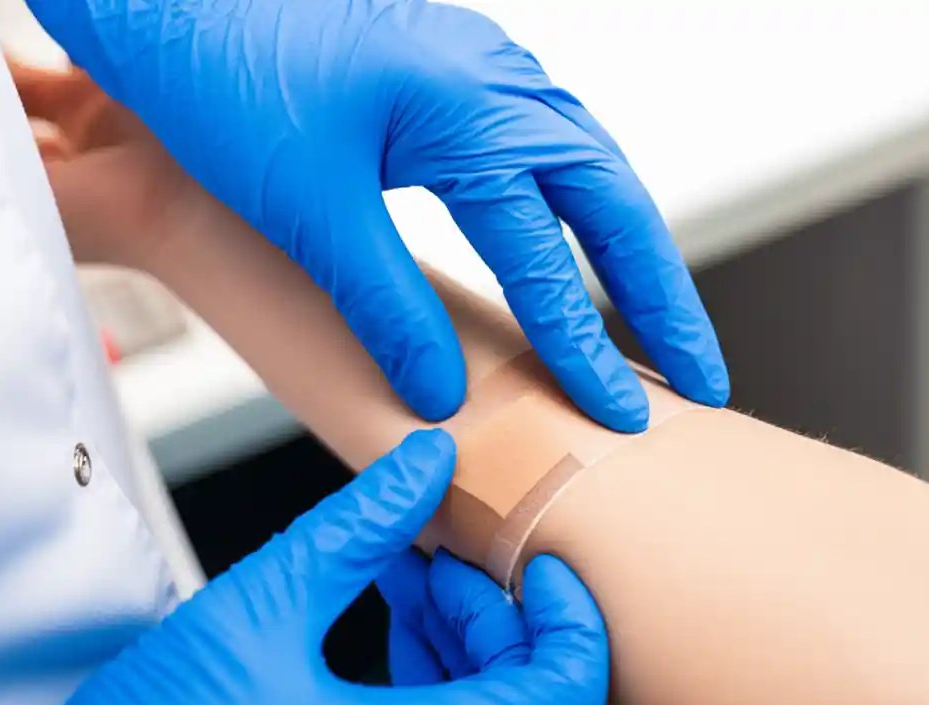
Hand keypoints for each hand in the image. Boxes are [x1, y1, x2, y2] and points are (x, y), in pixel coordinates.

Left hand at [27, 0, 729, 429]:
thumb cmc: (226, 69)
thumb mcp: (308, 203)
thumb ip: (386, 302)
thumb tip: (443, 391)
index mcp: (472, 108)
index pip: (548, 250)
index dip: (586, 340)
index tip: (620, 411)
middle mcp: (499, 83)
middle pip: (613, 201)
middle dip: (661, 294)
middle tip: (701, 371)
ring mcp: (484, 74)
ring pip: (589, 172)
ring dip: (630, 252)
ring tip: (662, 324)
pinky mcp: (458, 80)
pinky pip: (545, 152)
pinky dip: (576, 215)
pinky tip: (576, 249)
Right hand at [58, 430, 608, 704]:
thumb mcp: (261, 606)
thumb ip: (357, 528)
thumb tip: (426, 459)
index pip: (562, 692)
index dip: (571, 617)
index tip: (539, 558)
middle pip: (531, 698)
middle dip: (497, 615)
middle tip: (439, 555)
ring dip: (465, 638)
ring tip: (409, 570)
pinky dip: (436, 672)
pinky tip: (394, 612)